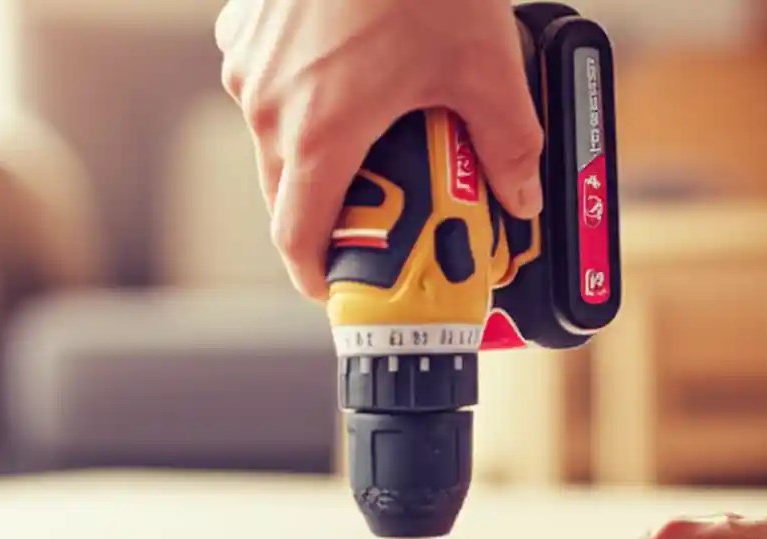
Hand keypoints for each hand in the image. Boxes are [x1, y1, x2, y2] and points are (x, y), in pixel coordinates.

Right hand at [215, 0, 543, 300]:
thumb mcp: (483, 65)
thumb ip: (508, 143)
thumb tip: (521, 192)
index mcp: (317, 133)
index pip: (296, 237)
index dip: (316, 274)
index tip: (336, 284)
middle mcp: (265, 104)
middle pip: (286, 190)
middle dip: (330, 210)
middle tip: (376, 211)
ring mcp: (248, 62)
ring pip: (273, 134)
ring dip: (314, 147)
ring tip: (373, 132)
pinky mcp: (245, 24)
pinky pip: (266, 81)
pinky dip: (299, 94)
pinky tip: (347, 71)